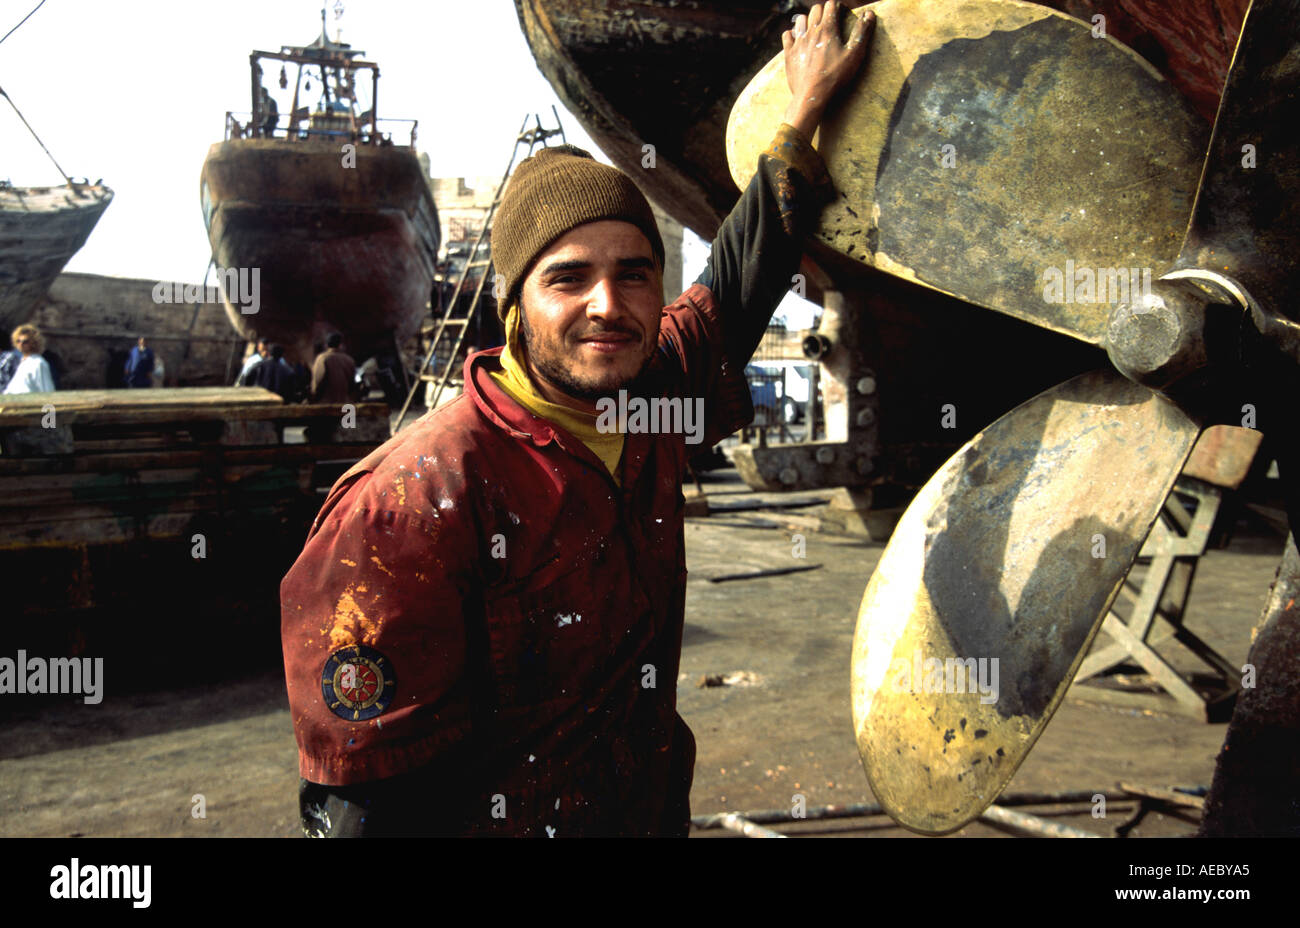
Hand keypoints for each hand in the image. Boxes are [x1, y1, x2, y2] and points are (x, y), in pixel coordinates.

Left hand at [782, 1, 873, 139]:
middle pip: (816, 9)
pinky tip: (799, 40)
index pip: (831, 5)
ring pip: (800, 19)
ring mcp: (798, 42)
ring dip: (808, 20)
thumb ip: (862, 32)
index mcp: (827, 29)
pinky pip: (787, 35)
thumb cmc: (835, 76)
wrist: (811, 96)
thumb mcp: (854, 55)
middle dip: (824, 12)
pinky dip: (793, 34)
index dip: (838, 7)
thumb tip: (869, 14)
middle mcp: (811, 32)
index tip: (842, 15)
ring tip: (815, 30)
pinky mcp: (788, 54)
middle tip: (830, 23)